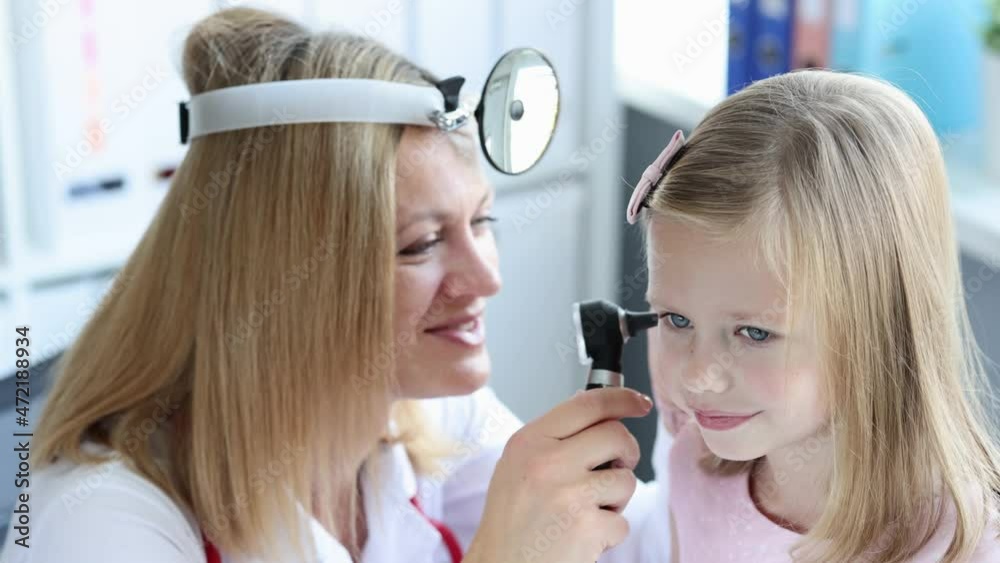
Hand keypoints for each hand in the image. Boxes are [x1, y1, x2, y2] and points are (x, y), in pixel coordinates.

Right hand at [465, 387, 652, 562]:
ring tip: (587, 511)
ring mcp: (570, 494)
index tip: (639, 402)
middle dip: (627, 453)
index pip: (587, 404)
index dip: (621, 398)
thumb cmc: (511, 519)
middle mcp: (549, 462)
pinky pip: (622, 522)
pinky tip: (583, 536)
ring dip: (616, 499)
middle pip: (616, 435)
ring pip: (626, 480)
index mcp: (530, 441)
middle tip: (616, 467)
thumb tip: (592, 406)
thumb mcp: (517, 464)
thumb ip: (553, 436)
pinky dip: (609, 533)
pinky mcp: (587, 527)